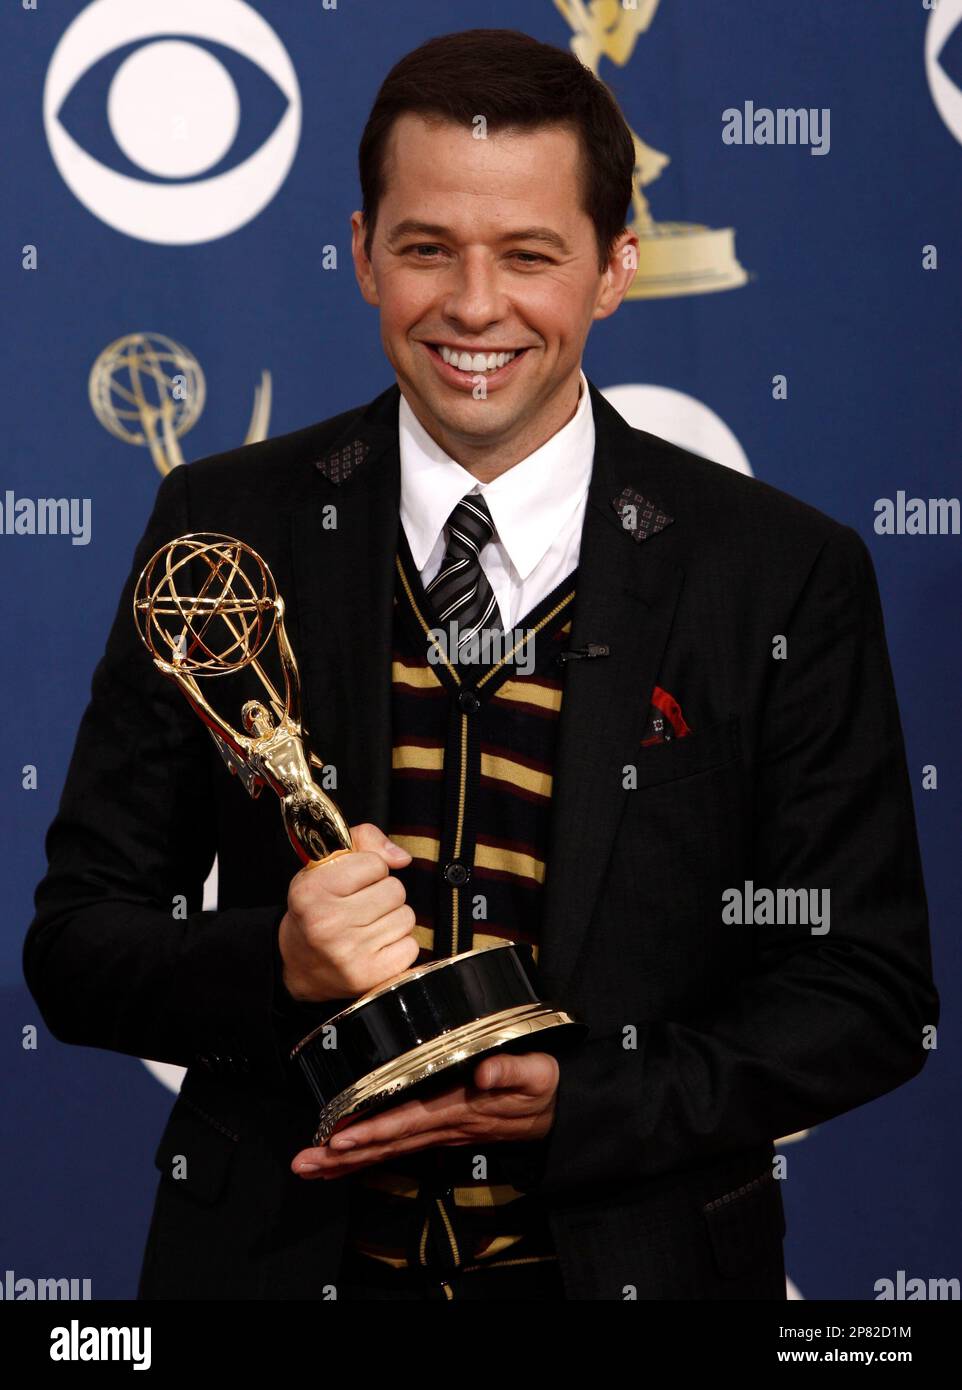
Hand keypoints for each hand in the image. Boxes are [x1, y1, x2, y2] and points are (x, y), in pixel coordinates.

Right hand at [277, 822, 418, 1002]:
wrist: (301, 964)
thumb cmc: (318, 907)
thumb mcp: (326, 865)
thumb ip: (365, 840)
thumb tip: (402, 858)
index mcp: (312, 890)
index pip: (375, 863)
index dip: (370, 869)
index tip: (353, 881)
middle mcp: (328, 922)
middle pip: (395, 890)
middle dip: (383, 894)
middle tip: (362, 905)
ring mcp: (349, 952)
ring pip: (406, 917)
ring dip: (392, 919)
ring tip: (368, 925)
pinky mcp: (369, 975)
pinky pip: (410, 946)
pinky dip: (399, 945)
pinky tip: (376, 946)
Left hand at [291, 1051, 559, 1178]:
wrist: (555, 1114)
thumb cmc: (542, 1088)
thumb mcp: (538, 1073)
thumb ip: (511, 1069)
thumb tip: (485, 1072)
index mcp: (460, 1107)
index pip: (409, 1121)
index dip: (375, 1130)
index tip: (341, 1137)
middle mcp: (443, 1125)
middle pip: (387, 1143)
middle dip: (345, 1154)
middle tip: (306, 1161)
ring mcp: (438, 1132)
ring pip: (386, 1150)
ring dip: (346, 1161)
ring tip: (309, 1166)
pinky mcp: (437, 1131)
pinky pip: (395, 1148)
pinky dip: (364, 1157)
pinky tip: (338, 1163)